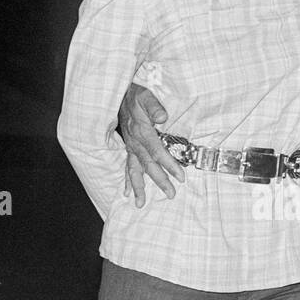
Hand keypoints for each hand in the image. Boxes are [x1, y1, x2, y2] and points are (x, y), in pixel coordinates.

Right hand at [118, 82, 183, 206]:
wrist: (119, 96)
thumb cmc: (135, 96)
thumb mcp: (145, 96)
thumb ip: (154, 106)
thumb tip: (162, 117)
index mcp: (142, 132)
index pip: (157, 151)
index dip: (169, 165)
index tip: (181, 177)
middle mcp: (135, 143)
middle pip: (149, 165)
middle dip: (160, 180)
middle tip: (171, 195)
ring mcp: (131, 147)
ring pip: (135, 170)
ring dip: (138, 187)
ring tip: (140, 203)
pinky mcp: (129, 148)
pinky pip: (127, 167)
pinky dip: (127, 180)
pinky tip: (127, 193)